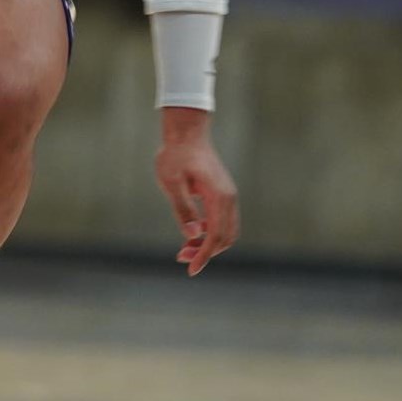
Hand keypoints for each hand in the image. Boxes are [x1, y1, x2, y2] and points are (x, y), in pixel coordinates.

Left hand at [155, 108, 237, 275]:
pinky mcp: (222, 194)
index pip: (216, 236)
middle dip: (206, 252)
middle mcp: (229, 198)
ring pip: (225, 231)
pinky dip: (210, 232)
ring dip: (208, 243)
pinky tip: (191, 234)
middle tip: (181, 258)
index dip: (204, 255)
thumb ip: (183, 209)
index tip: (191, 269)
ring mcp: (228, 196)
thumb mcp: (171, 182)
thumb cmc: (175, 155)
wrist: (186, 132)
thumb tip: (194, 235)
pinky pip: (221, 221)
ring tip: (184, 250)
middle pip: (226, 238)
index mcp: (220, 197)